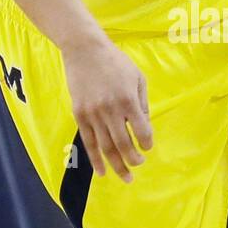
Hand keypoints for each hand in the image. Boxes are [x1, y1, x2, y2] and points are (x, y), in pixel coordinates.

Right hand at [61, 33, 152, 181]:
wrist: (84, 50)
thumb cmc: (116, 62)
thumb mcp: (137, 78)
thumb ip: (142, 103)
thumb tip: (145, 126)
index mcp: (128, 100)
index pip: (141, 131)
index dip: (147, 143)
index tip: (147, 147)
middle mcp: (111, 110)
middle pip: (124, 144)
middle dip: (133, 159)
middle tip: (138, 165)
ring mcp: (93, 114)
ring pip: (106, 147)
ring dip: (117, 165)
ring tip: (126, 177)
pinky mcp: (79, 115)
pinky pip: (88, 142)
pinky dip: (96, 160)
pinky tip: (102, 172)